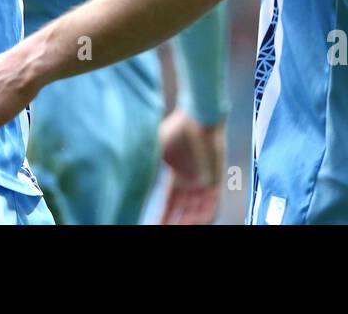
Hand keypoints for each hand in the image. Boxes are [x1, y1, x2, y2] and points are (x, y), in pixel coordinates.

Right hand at [158, 109, 224, 224]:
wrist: (197, 118)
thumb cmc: (176, 130)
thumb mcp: (156, 150)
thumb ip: (148, 165)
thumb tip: (132, 177)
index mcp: (178, 178)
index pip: (169, 204)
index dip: (163, 216)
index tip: (154, 225)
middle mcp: (191, 183)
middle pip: (183, 211)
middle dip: (175, 222)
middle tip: (165, 229)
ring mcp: (204, 183)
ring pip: (197, 211)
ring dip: (188, 221)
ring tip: (178, 227)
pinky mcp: (216, 180)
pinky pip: (212, 204)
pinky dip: (205, 215)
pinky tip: (195, 221)